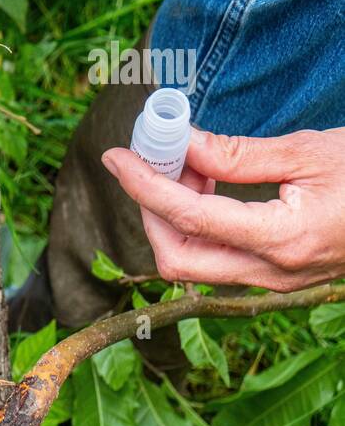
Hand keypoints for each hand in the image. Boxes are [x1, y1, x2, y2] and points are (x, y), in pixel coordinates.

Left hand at [102, 127, 344, 290]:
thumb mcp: (309, 151)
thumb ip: (237, 154)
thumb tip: (179, 144)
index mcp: (285, 239)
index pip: (190, 219)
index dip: (144, 186)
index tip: (116, 156)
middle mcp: (275, 273)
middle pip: (178, 258)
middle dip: (151, 210)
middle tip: (151, 161)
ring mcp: (277, 281)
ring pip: (194, 265)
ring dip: (172, 218)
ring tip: (186, 166)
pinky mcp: (278, 276)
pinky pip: (217, 260)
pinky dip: (197, 227)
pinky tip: (206, 187)